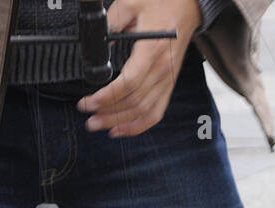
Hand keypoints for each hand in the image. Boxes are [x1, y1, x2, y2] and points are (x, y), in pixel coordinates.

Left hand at [77, 0, 202, 137]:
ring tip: (98, 124)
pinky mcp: (169, 85)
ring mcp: (167, 80)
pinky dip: (138, 126)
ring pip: (142, 111)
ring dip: (118, 122)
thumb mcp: (130, 3)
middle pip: (133, 102)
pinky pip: (155, 113)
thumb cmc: (160, 3)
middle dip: (107, 113)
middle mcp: (162, 69)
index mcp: (152, 50)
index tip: (88, 101)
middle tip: (87, 117)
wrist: (187, 6)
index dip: (106, 97)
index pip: (129, 83)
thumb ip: (112, 23)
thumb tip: (98, 46)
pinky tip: (120, 129)